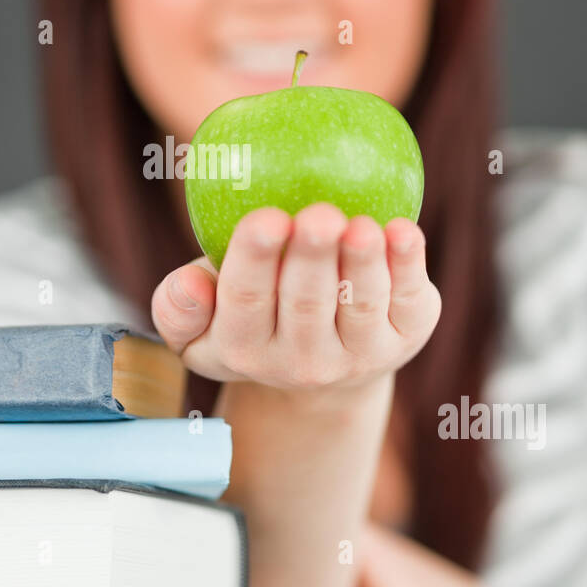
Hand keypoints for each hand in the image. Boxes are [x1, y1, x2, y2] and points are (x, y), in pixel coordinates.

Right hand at [151, 203, 440, 397]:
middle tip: (318, 215)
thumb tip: (192, 284)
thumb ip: (177, 304)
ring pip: (360, 306)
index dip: (254, 260)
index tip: (264, 218)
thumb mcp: (200, 323)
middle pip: (307, 305)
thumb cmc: (252, 317)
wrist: (322, 372)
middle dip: (313, 259)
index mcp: (242, 349)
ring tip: (362, 225)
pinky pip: (408, 301)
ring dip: (364, 264)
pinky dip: (409, 266)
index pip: (244, 300)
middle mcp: (301, 363)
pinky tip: (404, 231)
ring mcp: (357, 356)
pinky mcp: (404, 339)